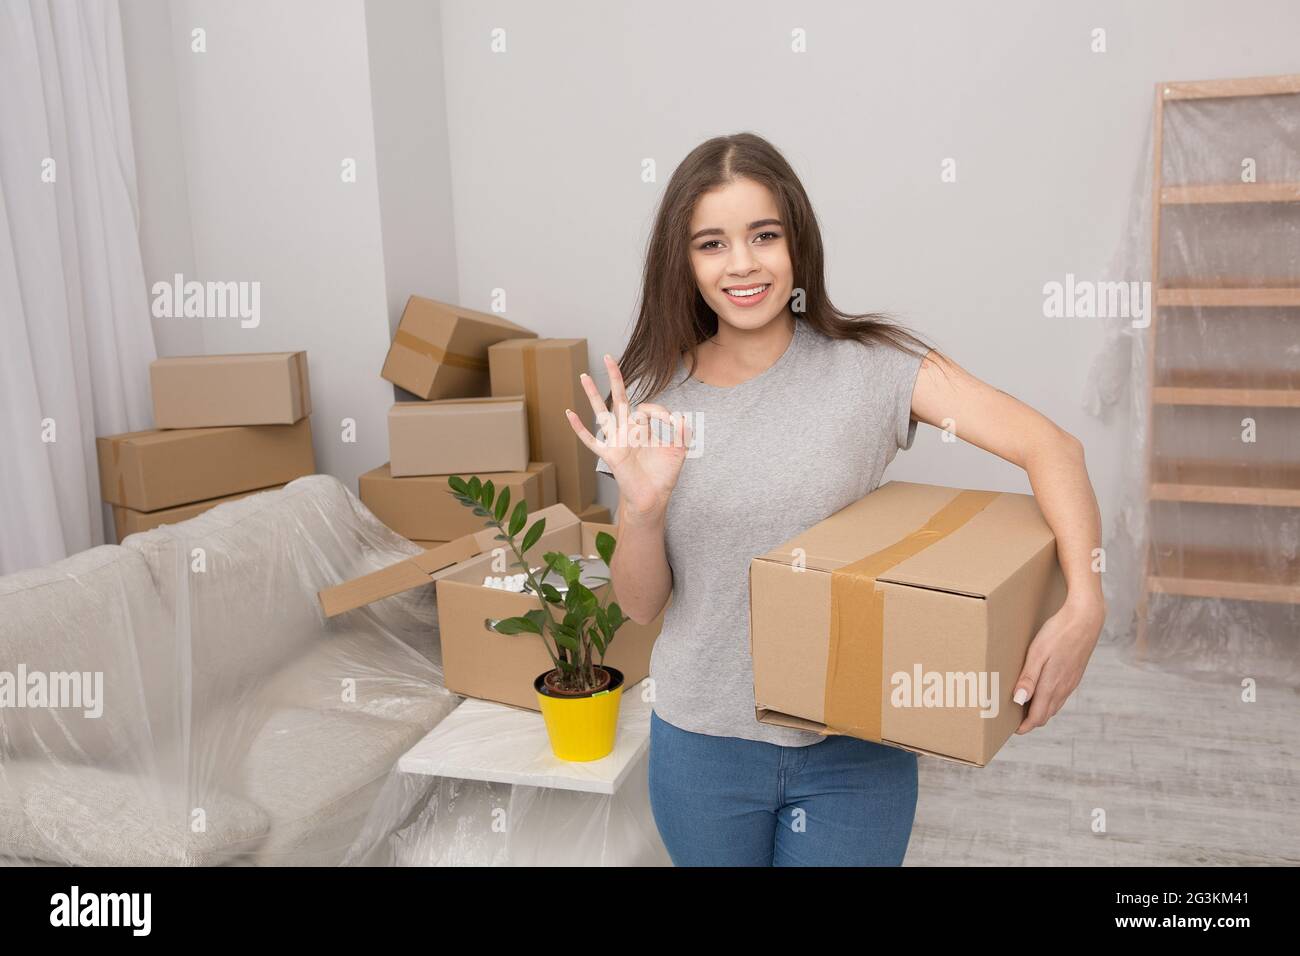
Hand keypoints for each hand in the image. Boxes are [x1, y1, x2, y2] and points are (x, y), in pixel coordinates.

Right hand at [565, 354, 690, 518]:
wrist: (653, 498)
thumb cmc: (663, 475)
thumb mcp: (679, 450)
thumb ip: (683, 432)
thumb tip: (680, 417)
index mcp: (643, 428)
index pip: (646, 408)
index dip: (659, 412)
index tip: (671, 422)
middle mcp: (627, 431)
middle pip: (618, 398)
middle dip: (615, 378)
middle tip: (608, 357)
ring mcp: (616, 441)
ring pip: (601, 412)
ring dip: (593, 394)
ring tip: (584, 376)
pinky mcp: (610, 455)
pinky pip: (591, 440)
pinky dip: (580, 428)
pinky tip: (569, 414)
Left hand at [1011, 594, 1104, 733]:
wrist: (1086, 618)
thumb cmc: (1058, 632)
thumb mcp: (1037, 653)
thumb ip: (1028, 678)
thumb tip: (1019, 701)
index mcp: (1052, 685)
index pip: (1038, 716)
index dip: (1025, 726)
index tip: (1013, 729)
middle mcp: (1064, 688)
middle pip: (1047, 714)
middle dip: (1031, 720)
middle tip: (1015, 720)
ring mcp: (1072, 682)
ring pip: (1055, 705)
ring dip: (1041, 711)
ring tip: (1025, 707)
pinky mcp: (1075, 674)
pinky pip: (1061, 695)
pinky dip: (1049, 700)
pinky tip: (1042, 691)